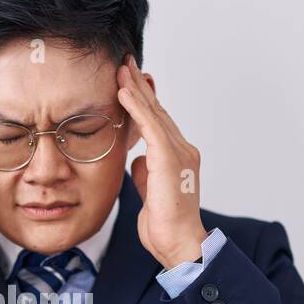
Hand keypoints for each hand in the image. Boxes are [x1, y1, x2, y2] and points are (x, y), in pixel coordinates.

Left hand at [116, 54, 208, 268]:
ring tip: (121, 67)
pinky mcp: (169, 158)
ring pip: (154, 112)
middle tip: (126, 61)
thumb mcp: (150, 192)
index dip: (143, 100)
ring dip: (136, 88)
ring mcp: (178, 152)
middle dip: (141, 85)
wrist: (179, 242)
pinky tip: (124, 91)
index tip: (128, 80)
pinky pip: (150, 125)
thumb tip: (138, 159)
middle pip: (158, 110)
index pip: (157, 121)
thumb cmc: (165, 224)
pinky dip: (136, 107)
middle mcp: (182, 149)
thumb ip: (147, 172)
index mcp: (177, 156)